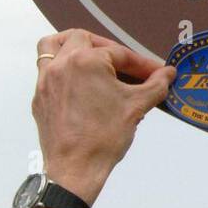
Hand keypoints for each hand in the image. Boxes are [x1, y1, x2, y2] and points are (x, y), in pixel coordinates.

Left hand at [32, 29, 173, 207]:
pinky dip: (62, 70)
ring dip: (72, 46)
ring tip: (89, 57)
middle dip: (106, 47)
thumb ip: (155, 85)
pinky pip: (46, 71)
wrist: (76, 169)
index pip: (119, 53)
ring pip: (52, 46)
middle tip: (125, 63)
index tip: (155, 73)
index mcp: (86, 61)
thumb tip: (167, 75)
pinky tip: (79, 84)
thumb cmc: (102, 139)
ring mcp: (46, 81)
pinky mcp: (40, 98)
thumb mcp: (136, 107)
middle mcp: (61, 65)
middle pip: (83, 39)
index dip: (142, 63)